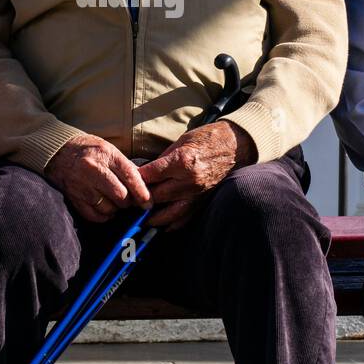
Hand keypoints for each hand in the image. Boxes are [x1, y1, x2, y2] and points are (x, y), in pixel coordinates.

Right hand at [45, 133, 150, 223]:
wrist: (58, 151)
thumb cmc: (88, 150)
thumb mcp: (109, 150)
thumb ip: (126, 167)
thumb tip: (144, 186)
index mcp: (106, 155)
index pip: (130, 177)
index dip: (142, 193)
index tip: (148, 202)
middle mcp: (94, 170)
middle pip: (120, 196)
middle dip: (128, 202)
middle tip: (129, 200)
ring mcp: (82, 185)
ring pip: (108, 208)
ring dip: (115, 209)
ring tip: (114, 202)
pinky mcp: (74, 197)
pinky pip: (94, 215)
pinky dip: (103, 215)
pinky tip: (104, 208)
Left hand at [137, 120, 255, 230]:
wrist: (236, 145)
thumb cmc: (208, 138)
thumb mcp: (181, 142)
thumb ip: (163, 160)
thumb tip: (146, 172)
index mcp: (181, 162)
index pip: (149, 176)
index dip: (135, 179)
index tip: (127, 181)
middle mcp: (189, 181)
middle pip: (156, 196)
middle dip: (140, 199)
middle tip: (129, 200)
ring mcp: (197, 193)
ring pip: (168, 212)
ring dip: (153, 216)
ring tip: (141, 218)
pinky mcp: (203, 200)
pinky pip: (185, 217)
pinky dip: (172, 223)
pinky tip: (163, 225)